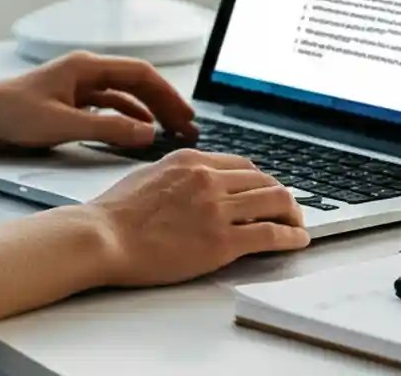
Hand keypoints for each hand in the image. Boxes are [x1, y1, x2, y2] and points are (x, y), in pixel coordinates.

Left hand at [0, 51, 198, 150]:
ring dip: (148, 111)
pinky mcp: (70, 101)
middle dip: (164, 103)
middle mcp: (85, 71)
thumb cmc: (12, 114)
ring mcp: (78, 85)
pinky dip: (126, 117)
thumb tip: (147, 132)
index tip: (185, 115)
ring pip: (125, 95)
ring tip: (168, 130)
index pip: (140, 74)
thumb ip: (107, 129)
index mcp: (86, 67)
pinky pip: (109, 105)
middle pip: (137, 83)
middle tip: (186, 126)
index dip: (167, 95)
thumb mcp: (63, 125)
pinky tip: (137, 131)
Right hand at [88, 149, 310, 286]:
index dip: (261, 179)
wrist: (102, 236)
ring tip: (298, 225)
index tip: (266, 190)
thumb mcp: (148, 174)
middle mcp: (209, 178)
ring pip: (275, 201)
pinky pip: (270, 234)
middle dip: (282, 196)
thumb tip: (194, 182)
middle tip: (288, 209)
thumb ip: (178, 175)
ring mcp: (217, 209)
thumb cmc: (114, 213)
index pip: (242, 164)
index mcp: (191, 159)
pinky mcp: (221, 241)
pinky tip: (297, 241)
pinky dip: (291, 237)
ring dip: (293, 214)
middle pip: (264, 180)